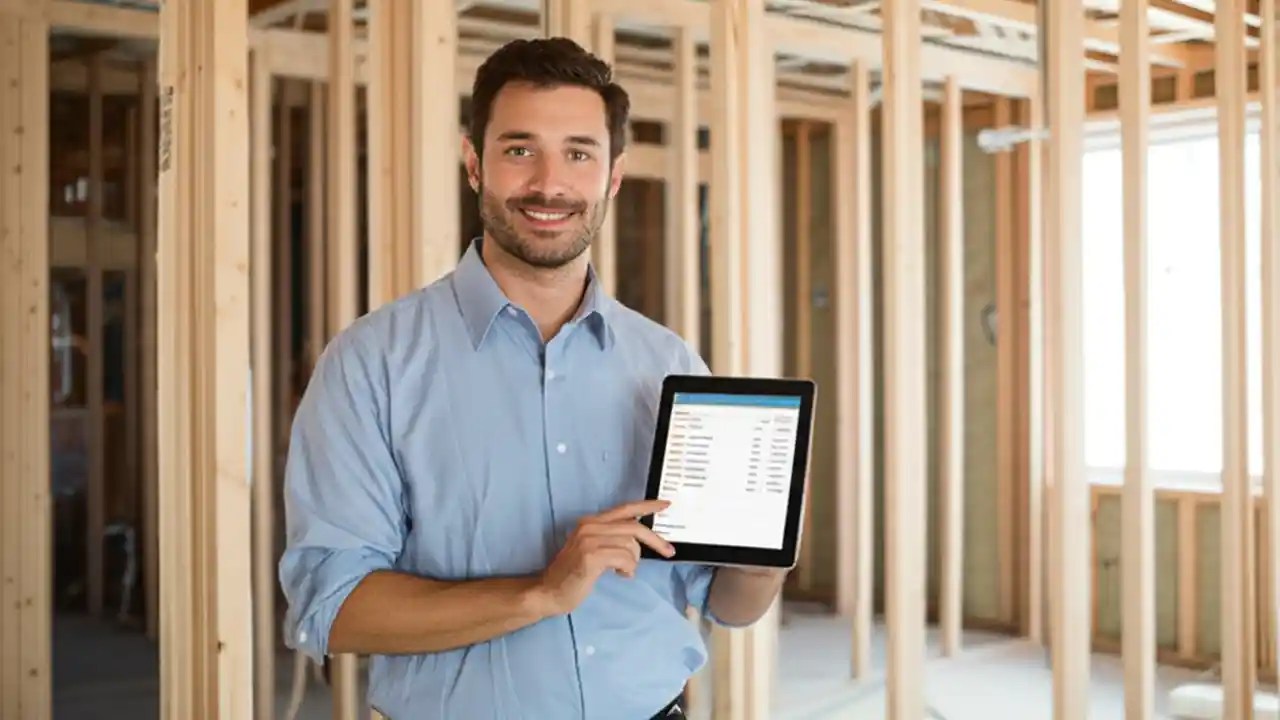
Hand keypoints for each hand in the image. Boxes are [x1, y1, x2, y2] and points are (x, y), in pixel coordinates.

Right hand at [535, 499, 676, 614]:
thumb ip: (611, 540)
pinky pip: (625, 559)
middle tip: (668, 552)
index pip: (625, 509)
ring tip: (622, 571)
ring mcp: (589, 540)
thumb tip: (639, 541)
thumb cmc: (572, 575)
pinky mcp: (591, 556)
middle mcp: (589, 526)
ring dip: (633, 561)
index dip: (647, 506)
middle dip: (655, 540)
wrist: (548, 591)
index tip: (665, 504)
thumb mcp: (592, 550)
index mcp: (590, 522)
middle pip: (634, 527)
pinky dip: (628, 569)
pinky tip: (620, 575)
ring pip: (631, 545)